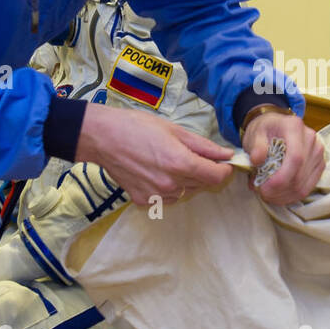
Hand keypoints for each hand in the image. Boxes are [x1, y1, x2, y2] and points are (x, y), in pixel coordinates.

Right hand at [75, 103, 233, 204]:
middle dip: (203, 171)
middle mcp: (171, 184)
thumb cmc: (137, 127)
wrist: (103, 138)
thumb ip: (204, 146)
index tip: (224, 163)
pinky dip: (168, 187)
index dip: (224, 170)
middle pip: (202, 184)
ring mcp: (157, 195)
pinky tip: (155, 171)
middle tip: (190, 155)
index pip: (216, 176)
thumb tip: (226, 154)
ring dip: (186, 180)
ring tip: (168, 161)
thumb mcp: (175, 131)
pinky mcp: (144, 201)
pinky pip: (167, 197)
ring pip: (185, 192)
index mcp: (181, 164)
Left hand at [243, 110, 324, 205]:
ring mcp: (318, 153)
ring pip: (303, 185)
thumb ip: (256, 146)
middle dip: (278, 191)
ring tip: (267, 195)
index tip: (263, 188)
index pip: (295, 158)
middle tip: (260, 193)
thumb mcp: (254, 133)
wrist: (276, 126)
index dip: (281, 178)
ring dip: (283, 196)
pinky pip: (307, 188)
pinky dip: (291, 196)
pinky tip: (278, 196)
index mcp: (294, 127)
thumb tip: (257, 159)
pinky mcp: (319, 165)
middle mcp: (311, 139)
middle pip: (299, 175)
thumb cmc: (265, 130)